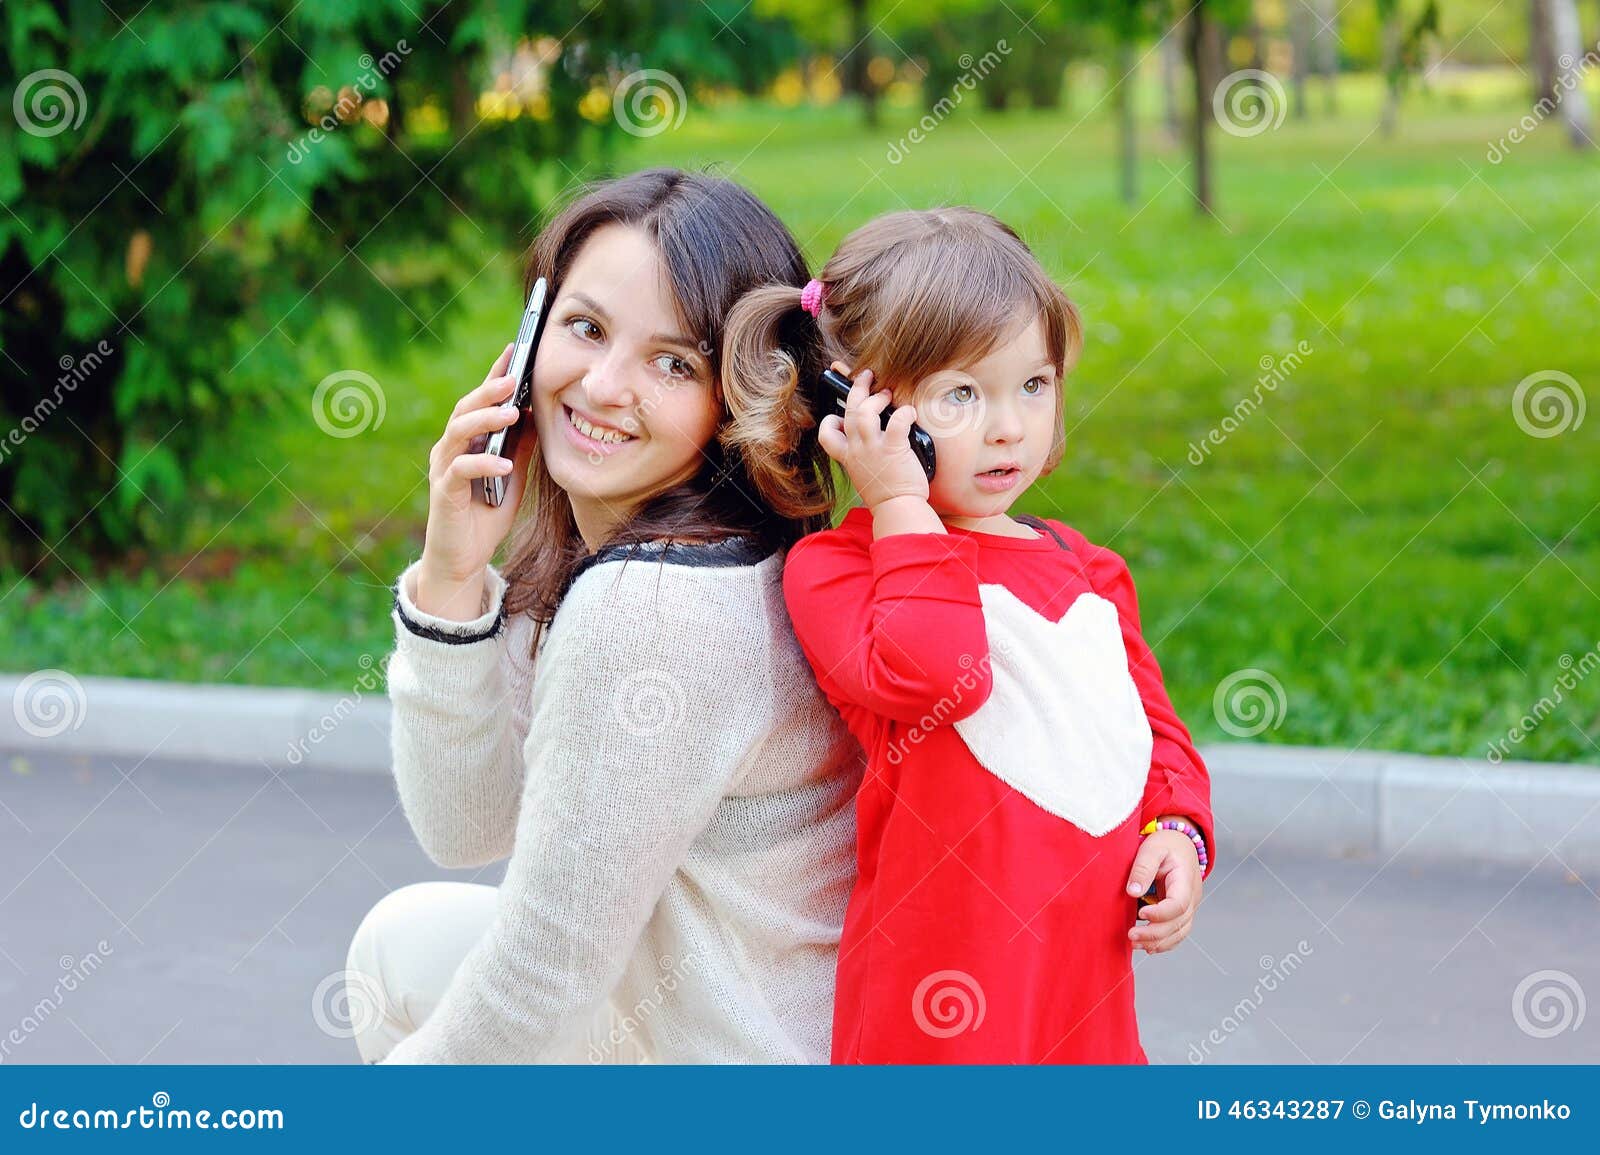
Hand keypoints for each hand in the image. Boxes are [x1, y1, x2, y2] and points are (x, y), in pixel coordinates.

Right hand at [417, 343, 538, 608]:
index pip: (480, 400)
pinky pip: (460, 471)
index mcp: (468, 440)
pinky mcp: (444, 493)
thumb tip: (535, 414)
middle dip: (489, 391)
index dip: (495, 374)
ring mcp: (444, 469)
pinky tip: (504, 465)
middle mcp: (451, 448)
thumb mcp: (512, 475)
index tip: (515, 350)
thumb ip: (520, 447)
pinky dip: (483, 464)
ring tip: (512, 412)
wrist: (463, 558)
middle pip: (465, 409)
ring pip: (458, 432)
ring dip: (486, 420)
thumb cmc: (486, 514)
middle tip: (514, 378)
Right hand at [815, 362, 929, 509]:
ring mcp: (872, 448)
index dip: (830, 421)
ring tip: (888, 394)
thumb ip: (864, 457)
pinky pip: (896, 422)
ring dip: (876, 398)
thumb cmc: (887, 494)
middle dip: (857, 388)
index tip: (841, 416)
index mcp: (848, 457)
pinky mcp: (892, 449)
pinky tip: (910, 412)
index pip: (826, 435)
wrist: (897, 510)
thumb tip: (873, 443)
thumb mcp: (865, 475)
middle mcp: (856, 450)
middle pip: (849, 410)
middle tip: (868, 376)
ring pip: (864, 411)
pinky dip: (904, 413)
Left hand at [1124, 828, 1202, 954]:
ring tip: (1134, 944)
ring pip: (1179, 932)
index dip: (1161, 913)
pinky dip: (1164, 943)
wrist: (1179, 844)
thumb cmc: (1165, 844)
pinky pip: (1177, 933)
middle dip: (1155, 933)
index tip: (1141, 913)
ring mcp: (1189, 907)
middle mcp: (1192, 897)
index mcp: (1185, 880)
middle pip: (1178, 923)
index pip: (1179, 904)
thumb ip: (1143, 867)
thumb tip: (1132, 892)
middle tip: (1130, 935)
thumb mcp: (1152, 848)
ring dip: (1158, 942)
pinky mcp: (1181, 913)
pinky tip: (1147, 947)